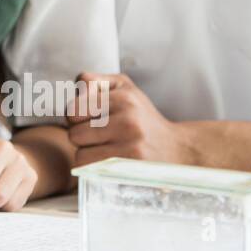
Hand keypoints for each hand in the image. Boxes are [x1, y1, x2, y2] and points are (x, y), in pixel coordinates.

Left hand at [66, 72, 196, 166]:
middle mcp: (128, 120)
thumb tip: (75, 88)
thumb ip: (94, 81)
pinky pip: (92, 170)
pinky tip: (106, 160)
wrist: (177, 148)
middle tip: (97, 135)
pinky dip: (93, 167)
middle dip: (80, 135)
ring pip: (80, 155)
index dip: (75, 116)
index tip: (87, 118)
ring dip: (86, 153)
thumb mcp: (124, 87)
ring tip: (103, 147)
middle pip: (74, 133)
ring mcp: (131, 145)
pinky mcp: (131, 167)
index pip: (73, 110)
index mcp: (123, 98)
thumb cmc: (141, 115)